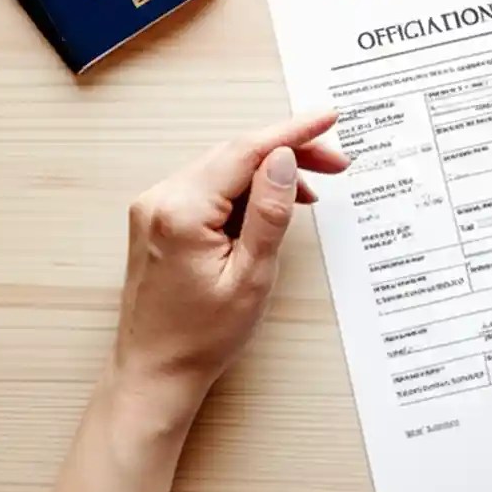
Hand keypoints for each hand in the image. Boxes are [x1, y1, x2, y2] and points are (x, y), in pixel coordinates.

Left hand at [111, 111, 350, 417]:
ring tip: (312, 189)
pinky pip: (210, 187)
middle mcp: (161, 199)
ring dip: (269, 171)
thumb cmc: (201, 337)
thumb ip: (269, 213)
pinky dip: (246, 188)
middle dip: (288, 151)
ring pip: (225, 168)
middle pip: (236, 154)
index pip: (246, 152)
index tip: (328, 118)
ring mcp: (156, 207)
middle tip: (336, 162)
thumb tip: (284, 161)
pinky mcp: (160, 218)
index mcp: (181, 211)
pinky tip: (274, 202)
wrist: (155, 372)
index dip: (292, 131)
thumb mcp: (252, 276)